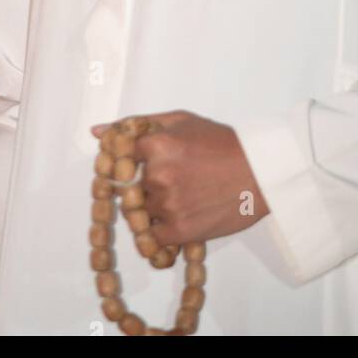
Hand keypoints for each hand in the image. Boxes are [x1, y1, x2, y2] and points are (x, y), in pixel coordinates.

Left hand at [90, 110, 269, 248]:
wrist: (260, 173)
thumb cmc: (221, 143)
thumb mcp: (181, 120)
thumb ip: (137, 124)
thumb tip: (96, 132)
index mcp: (156, 142)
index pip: (115, 156)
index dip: (121, 162)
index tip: (130, 165)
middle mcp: (157, 174)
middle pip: (126, 187)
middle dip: (140, 186)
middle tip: (168, 181)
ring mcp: (167, 204)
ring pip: (139, 212)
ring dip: (152, 209)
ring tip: (183, 196)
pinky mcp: (178, 231)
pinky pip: (152, 237)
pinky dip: (162, 230)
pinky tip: (183, 215)